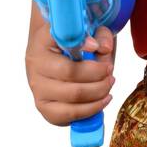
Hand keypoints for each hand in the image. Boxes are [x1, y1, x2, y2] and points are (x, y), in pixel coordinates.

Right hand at [25, 2, 116, 127]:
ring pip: (72, 107)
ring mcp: (38, 93)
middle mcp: (35, 73)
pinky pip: (68, 117)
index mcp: (41, 49)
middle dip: (100, 85)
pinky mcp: (45, 108)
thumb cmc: (68, 39)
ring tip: (108, 87)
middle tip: (111, 74)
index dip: (93, 69)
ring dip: (97, 100)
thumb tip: (104, 48)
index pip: (70, 67)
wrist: (48, 47)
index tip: (107, 61)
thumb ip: (99, 35)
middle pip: (74, 91)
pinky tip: (100, 100)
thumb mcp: (84, 29)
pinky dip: (89, 112)